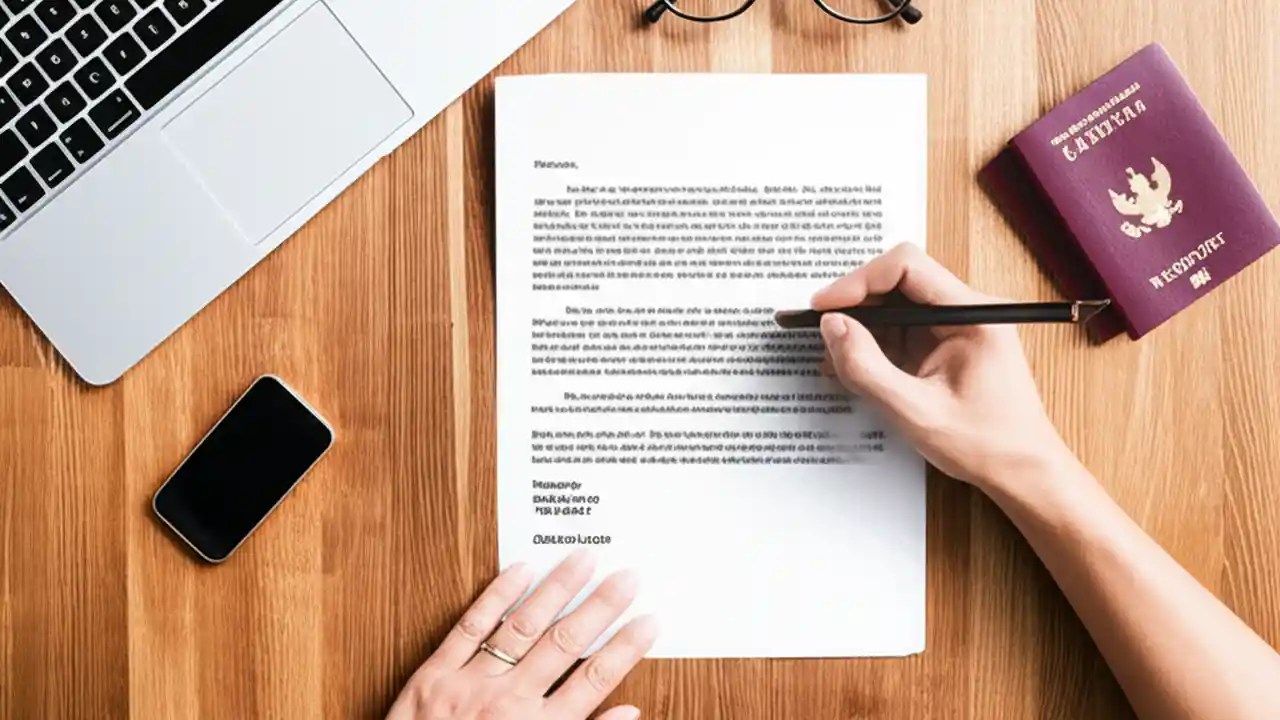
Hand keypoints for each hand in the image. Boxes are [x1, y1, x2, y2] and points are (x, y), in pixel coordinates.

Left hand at [387, 552, 657, 719]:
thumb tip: (629, 714)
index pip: (594, 680)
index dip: (625, 648)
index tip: (648, 621)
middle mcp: (508, 704)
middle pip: (565, 644)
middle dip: (601, 607)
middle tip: (627, 576)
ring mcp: (470, 685)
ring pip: (523, 625)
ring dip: (558, 589)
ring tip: (583, 558)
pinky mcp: (434, 675)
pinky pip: (469, 627)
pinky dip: (495, 596)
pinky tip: (520, 570)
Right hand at [813, 243, 1070, 489]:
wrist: (1023, 473)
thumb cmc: (988, 445)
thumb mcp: (918, 413)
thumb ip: (869, 369)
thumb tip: (832, 327)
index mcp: (974, 315)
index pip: (907, 268)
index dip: (859, 281)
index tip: (825, 307)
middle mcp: (967, 311)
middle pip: (897, 282)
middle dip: (855, 304)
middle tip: (821, 332)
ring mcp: (955, 327)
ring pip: (895, 307)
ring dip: (861, 328)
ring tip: (834, 359)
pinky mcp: (944, 345)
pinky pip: (901, 331)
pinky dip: (873, 347)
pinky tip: (854, 369)